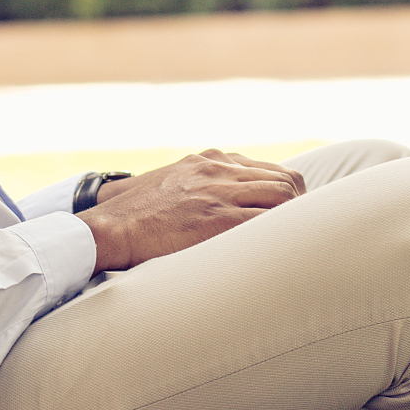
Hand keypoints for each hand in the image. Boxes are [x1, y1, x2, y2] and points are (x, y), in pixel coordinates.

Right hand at [76, 149, 304, 270]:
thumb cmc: (133, 215)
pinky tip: (283, 250)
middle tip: (299, 233)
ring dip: (295, 219)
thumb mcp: (169, 183)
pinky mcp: (218, 218)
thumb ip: (196, 185)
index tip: (287, 216)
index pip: (268, 170)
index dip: (285, 194)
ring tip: (294, 243)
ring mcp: (220, 191)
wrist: (111, 227)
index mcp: (210, 160)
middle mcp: (219, 168)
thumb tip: (205, 203)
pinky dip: (283, 234)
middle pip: (285, 180)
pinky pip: (268, 221)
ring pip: (284, 196)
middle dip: (298, 206)